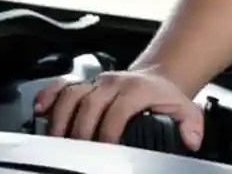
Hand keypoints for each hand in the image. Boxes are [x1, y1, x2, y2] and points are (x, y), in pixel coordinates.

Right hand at [33, 66, 203, 150]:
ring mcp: (97, 81)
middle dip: (80, 131)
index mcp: (137, 90)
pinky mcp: (84, 82)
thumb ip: (190, 125)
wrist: (156, 78)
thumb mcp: (185, 110)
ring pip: (71, 94)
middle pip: (88, 104)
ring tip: (56, 140)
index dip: (109, 132)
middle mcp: (114, 83)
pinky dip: (48, 95)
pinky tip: (41, 110)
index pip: (118, 111)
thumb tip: (190, 140)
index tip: (105, 151)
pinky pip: (62, 84)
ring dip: (60, 117)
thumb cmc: (165, 99)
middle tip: (76, 153)